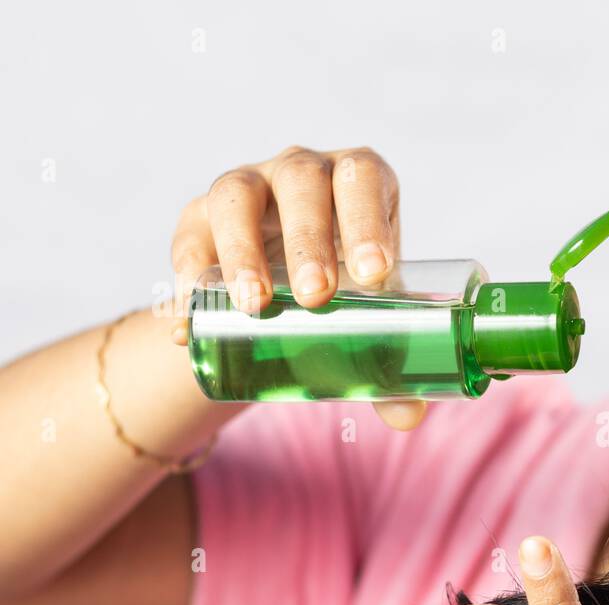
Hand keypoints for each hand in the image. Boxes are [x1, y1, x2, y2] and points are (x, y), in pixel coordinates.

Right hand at [169, 145, 425, 429]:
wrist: (285, 287)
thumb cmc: (349, 288)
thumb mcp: (375, 313)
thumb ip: (392, 364)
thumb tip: (409, 418)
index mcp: (359, 182)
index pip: (364, 179)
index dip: (368, 219)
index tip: (374, 275)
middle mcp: (303, 171)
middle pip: (302, 181)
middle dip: (308, 240)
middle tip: (314, 297)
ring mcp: (248, 187)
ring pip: (236, 194)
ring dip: (242, 248)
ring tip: (252, 304)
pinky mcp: (199, 216)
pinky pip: (188, 238)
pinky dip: (188, 281)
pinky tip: (191, 324)